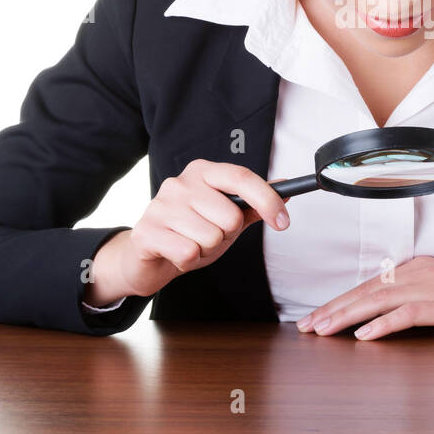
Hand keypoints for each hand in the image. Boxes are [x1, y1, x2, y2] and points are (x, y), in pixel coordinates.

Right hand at [89, 160, 290, 302]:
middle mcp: (180, 182)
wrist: (147, 258)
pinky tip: (176, 255)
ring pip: (210, 238)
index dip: (267, 200)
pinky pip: (188, 253)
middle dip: (225, 236)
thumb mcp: (225, 218)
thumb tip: (286, 190)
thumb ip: (252, 205)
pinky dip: (188, 262)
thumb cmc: (190, 233)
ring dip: (206, 250)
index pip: (241, 178)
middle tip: (207, 237)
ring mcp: (160, 205)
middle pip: (230, 217)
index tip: (283, 222)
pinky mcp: (146, 231)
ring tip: (190, 245)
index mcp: (202, 172)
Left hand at [295, 256, 433, 339]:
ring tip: (321, 330)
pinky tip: (363, 336)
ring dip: (346, 316)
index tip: (318, 315)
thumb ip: (425, 296)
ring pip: (378, 300)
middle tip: (306, 326)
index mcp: (422, 267)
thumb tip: (397, 312)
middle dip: (333, 309)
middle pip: (367, 291)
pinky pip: (406, 314)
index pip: (372, 284)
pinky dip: (381, 324)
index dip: (342, 300)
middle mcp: (422, 272)